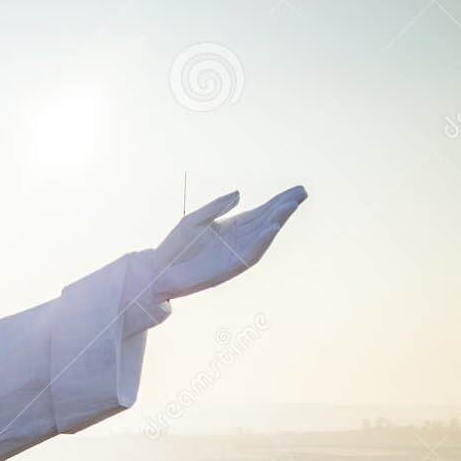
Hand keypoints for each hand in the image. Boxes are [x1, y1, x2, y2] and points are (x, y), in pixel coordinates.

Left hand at [151, 185, 306, 301]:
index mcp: (232, 228)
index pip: (261, 212)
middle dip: (284, 208)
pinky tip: (272, 227)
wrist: (159, 271)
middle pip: (267, 221)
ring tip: (289, 206)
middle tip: (302, 193)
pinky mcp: (229, 268)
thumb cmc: (175, 247)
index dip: (278, 202)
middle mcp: (238, 241)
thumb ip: (217, 206)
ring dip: (276, 222)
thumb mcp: (196, 219)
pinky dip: (262, 241)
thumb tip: (240, 193)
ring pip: (262, 237)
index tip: (296, 190)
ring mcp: (235, 254)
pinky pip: (250, 254)